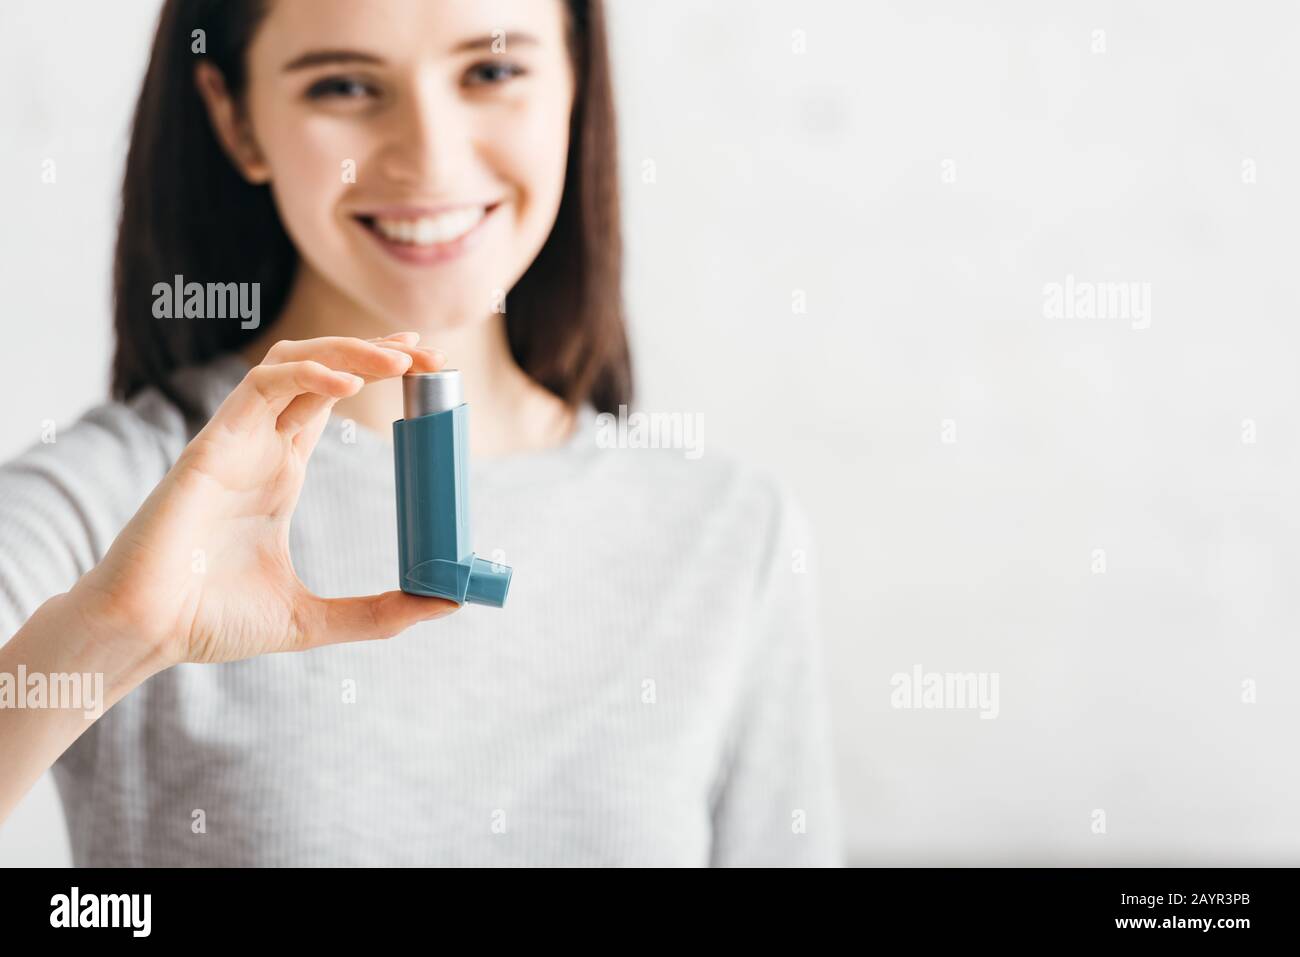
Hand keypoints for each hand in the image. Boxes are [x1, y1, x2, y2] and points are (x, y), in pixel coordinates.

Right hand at [74, 333, 457, 668]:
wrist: (146, 634)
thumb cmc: (209, 622)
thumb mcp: (314, 619)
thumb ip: (379, 612)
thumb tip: (447, 604)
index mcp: (280, 472)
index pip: (333, 397)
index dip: (378, 372)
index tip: (429, 367)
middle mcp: (260, 446)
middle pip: (323, 369)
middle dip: (378, 351)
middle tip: (431, 353)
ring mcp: (236, 441)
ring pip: (293, 363)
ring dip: (350, 351)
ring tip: (402, 357)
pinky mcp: (213, 446)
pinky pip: (261, 386)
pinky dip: (307, 374)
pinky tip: (350, 385)